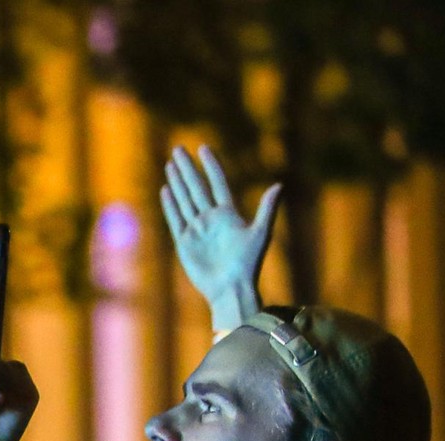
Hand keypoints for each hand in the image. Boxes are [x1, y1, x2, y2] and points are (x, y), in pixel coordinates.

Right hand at [160, 145, 279, 332]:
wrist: (230, 287)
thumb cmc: (248, 263)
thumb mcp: (260, 233)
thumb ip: (267, 209)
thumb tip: (278, 185)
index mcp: (228, 213)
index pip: (217, 182)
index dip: (210, 165)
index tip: (203, 148)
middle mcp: (210, 218)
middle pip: (196, 187)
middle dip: (187, 168)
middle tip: (178, 149)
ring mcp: (196, 229)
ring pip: (184, 199)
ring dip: (177, 182)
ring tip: (170, 165)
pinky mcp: (184, 242)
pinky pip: (175, 219)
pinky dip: (170, 205)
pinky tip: (166, 190)